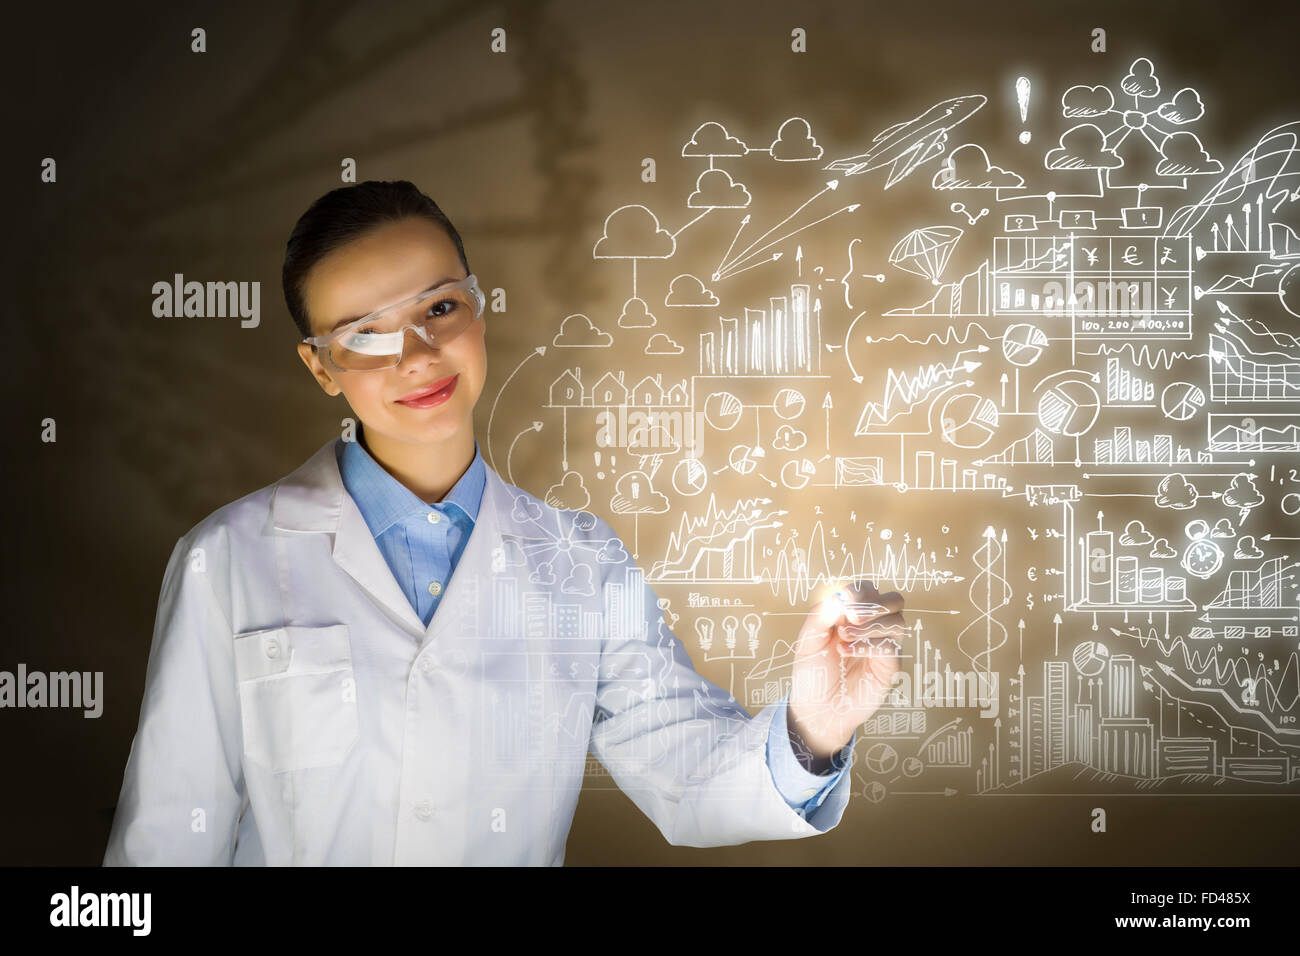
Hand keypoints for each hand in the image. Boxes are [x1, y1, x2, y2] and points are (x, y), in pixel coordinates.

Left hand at [787, 580, 904, 768]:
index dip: (859, 592)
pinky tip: (846, 651)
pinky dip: (869, 644)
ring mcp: (884, 646)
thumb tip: (839, 598)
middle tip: (852, 615)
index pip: (868, 590)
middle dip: (875, 603)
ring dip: (871, 624)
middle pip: (894, 600)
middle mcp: (874, 627)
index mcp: (854, 614)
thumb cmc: (813, 671)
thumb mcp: (808, 640)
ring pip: (897, 621)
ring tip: (844, 636)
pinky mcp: (889, 667)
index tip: (843, 601)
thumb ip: (820, 616)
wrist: (817, 708)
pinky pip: (890, 646)